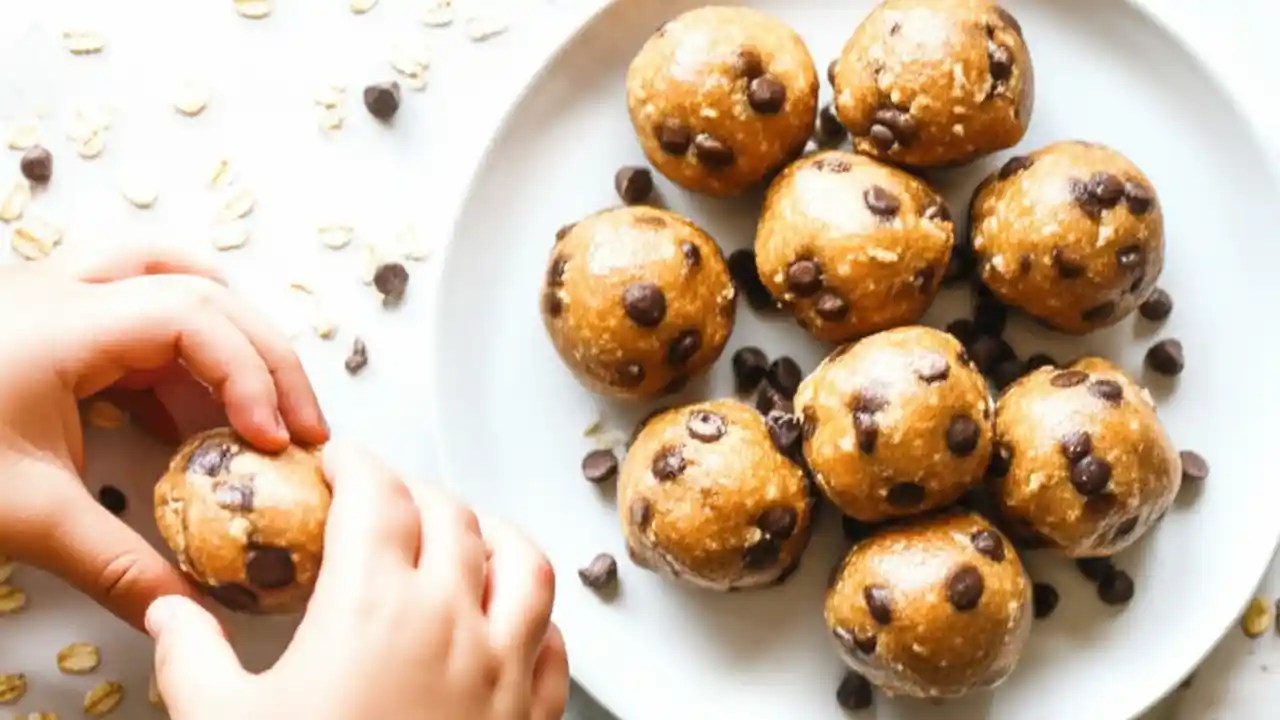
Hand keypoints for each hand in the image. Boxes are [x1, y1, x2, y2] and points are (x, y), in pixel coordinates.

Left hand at [0, 243, 327, 629]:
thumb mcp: (23, 518)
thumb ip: (116, 564)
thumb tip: (187, 616)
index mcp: (59, 325)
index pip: (193, 317)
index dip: (252, 374)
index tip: (276, 442)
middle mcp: (62, 292)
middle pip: (199, 287)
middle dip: (264, 355)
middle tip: (301, 424)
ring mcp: (53, 299)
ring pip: (169, 275)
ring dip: (229, 330)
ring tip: (261, 394)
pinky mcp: (48, 325)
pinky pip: (140, 314)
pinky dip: (184, 355)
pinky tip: (190, 416)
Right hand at [146, 443, 569, 719]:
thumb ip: (191, 657)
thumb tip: (169, 617)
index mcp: (375, 607)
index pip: (378, 495)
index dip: (356, 463)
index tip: (337, 462)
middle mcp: (453, 623)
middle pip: (452, 516)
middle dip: (415, 492)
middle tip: (384, 498)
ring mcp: (506, 671)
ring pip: (525, 565)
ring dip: (494, 535)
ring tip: (467, 532)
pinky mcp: (534, 718)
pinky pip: (555, 643)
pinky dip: (536, 615)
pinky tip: (515, 623)